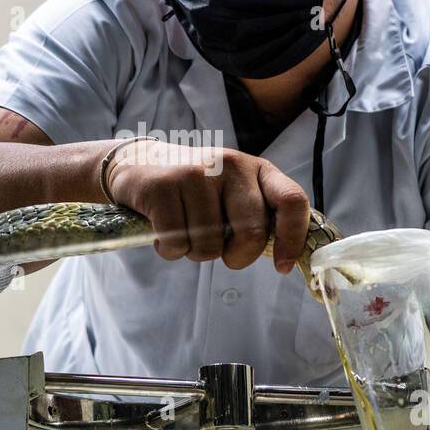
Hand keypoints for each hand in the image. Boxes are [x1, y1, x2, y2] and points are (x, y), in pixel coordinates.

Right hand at [104, 139, 308, 273]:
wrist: (137, 164)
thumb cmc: (193, 189)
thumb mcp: (232, 191)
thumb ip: (258, 214)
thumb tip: (284, 257)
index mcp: (256, 169)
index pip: (292, 201)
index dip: (292, 239)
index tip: (281, 266)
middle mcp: (231, 165)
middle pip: (251, 233)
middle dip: (236, 257)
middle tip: (218, 251)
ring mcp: (196, 173)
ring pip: (210, 245)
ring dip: (195, 253)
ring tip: (184, 232)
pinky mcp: (164, 186)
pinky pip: (177, 243)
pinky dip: (169, 250)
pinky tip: (162, 231)